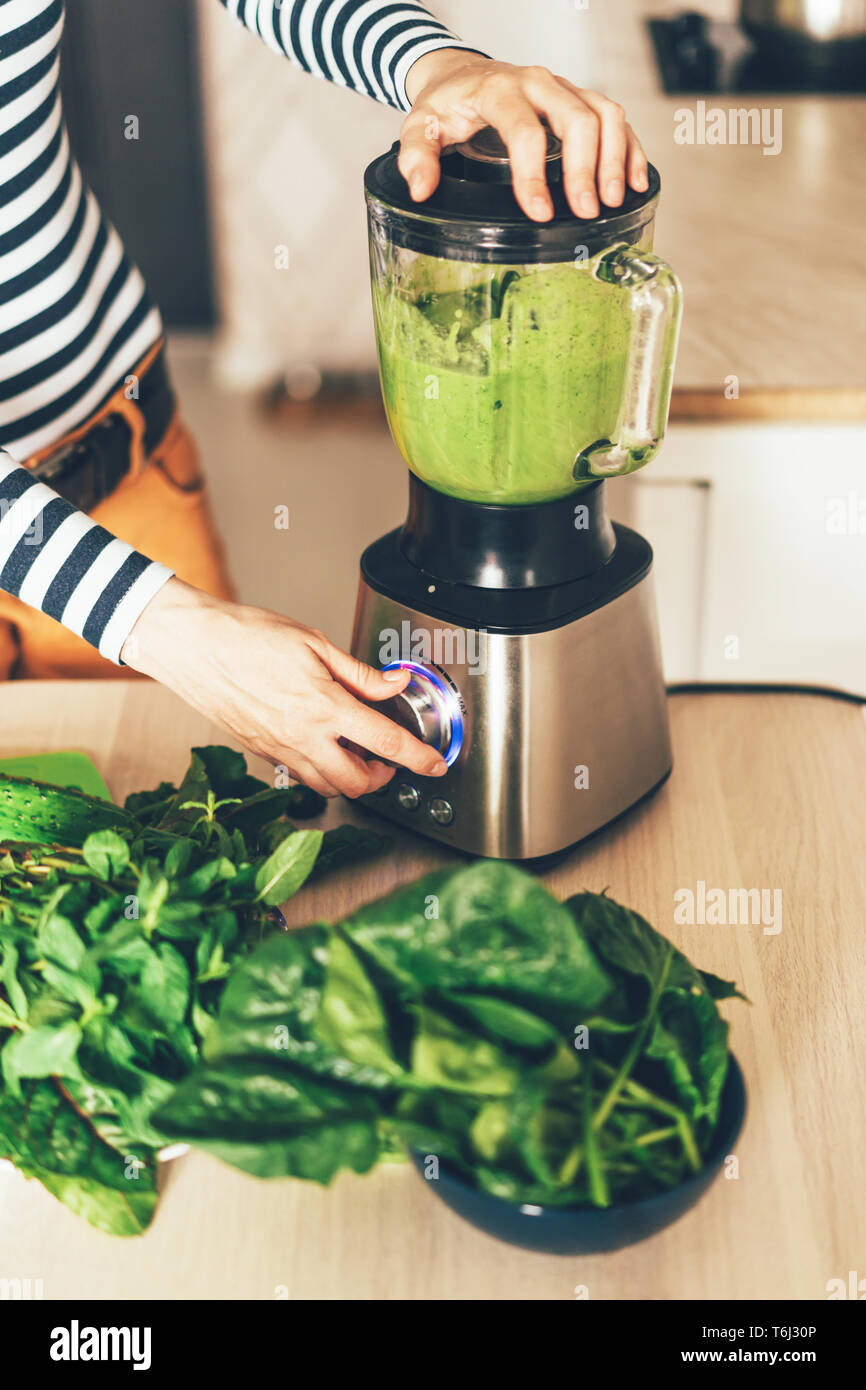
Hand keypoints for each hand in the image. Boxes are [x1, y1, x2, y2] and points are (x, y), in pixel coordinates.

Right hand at [121, 579, 447, 798]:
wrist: (194, 646)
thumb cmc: (247, 637)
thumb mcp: (315, 644)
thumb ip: (360, 673)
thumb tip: (394, 684)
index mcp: (324, 707)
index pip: (386, 743)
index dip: (418, 758)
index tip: (435, 763)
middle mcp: (303, 737)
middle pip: (356, 783)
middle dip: (382, 779)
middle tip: (390, 760)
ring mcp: (279, 750)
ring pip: (327, 789)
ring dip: (350, 780)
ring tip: (356, 754)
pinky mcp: (261, 753)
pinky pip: (299, 777)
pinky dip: (319, 772)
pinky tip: (322, 746)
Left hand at [401, 50, 647, 221]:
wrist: (461, 74)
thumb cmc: (447, 104)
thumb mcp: (421, 126)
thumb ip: (416, 155)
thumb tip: (421, 189)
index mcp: (500, 91)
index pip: (525, 132)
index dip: (534, 175)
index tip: (540, 212)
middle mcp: (538, 83)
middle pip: (577, 118)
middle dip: (586, 168)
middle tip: (586, 210)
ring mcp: (563, 89)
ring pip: (604, 113)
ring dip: (615, 157)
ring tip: (614, 200)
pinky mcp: (579, 99)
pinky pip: (615, 117)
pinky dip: (630, 148)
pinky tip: (634, 181)